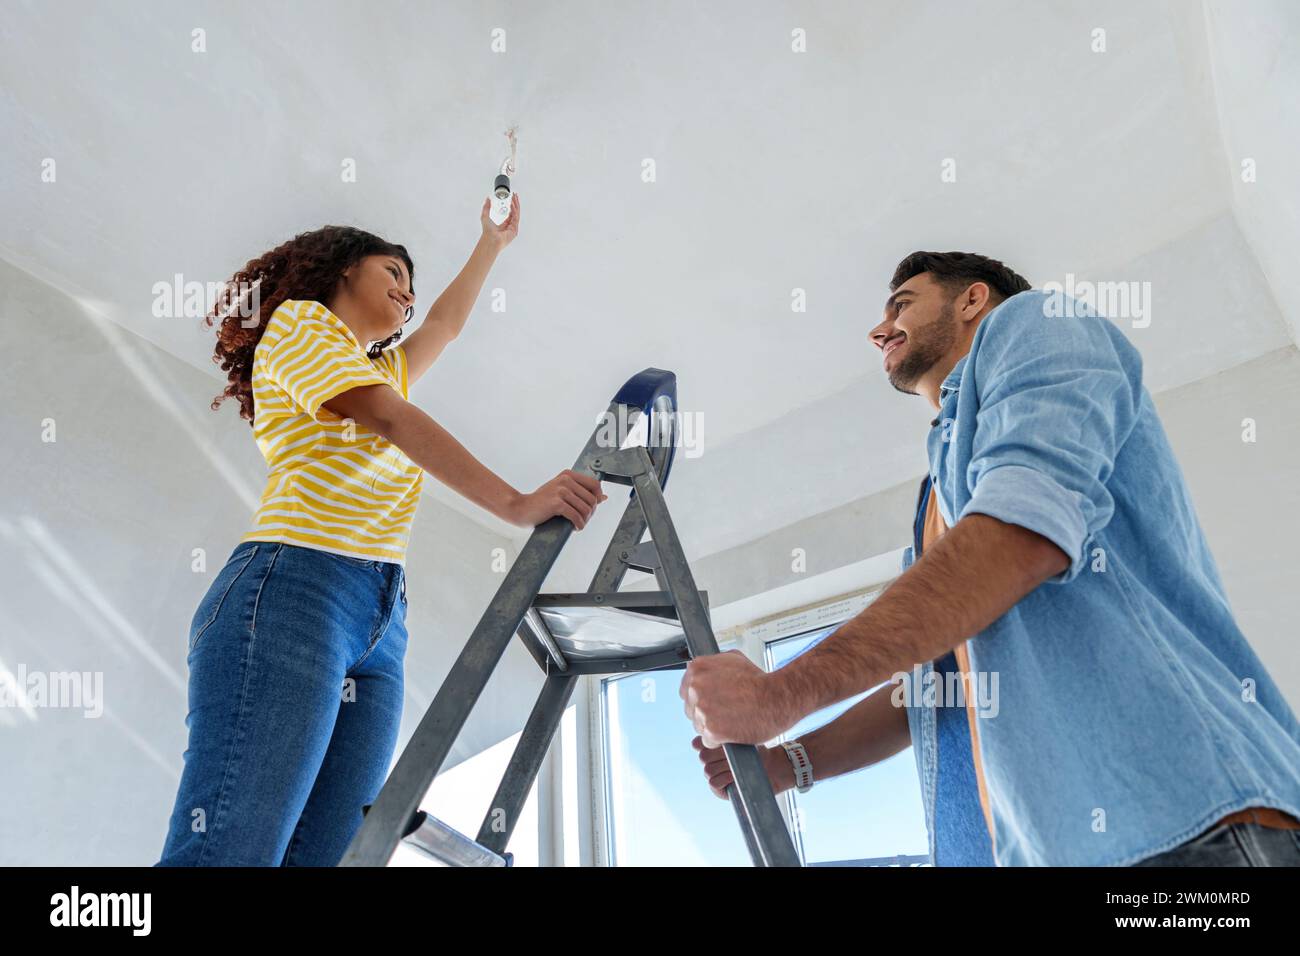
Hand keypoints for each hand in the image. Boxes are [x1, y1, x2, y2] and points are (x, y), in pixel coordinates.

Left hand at [481, 192, 519, 250]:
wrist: (490, 239)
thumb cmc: (488, 232)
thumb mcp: (485, 216)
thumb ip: (486, 207)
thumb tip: (488, 199)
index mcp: (504, 224)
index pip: (510, 213)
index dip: (511, 205)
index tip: (512, 198)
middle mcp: (509, 226)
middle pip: (515, 212)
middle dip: (515, 203)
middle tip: (515, 195)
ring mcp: (513, 228)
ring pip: (516, 214)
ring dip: (516, 205)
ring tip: (514, 198)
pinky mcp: (514, 230)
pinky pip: (516, 218)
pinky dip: (514, 210)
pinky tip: (512, 204)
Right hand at [507, 468, 606, 529]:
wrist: (521, 508)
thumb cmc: (541, 502)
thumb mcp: (562, 493)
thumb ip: (581, 492)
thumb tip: (603, 497)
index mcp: (568, 475)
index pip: (595, 484)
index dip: (598, 498)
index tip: (592, 508)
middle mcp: (565, 480)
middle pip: (592, 499)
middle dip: (590, 513)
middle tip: (582, 520)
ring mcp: (561, 490)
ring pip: (585, 508)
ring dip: (584, 520)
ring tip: (578, 524)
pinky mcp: (557, 503)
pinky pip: (576, 516)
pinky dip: (578, 524)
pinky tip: (575, 528)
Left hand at [679, 649, 799, 747]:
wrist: (777, 697)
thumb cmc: (759, 680)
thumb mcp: (733, 659)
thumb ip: (712, 664)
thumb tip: (702, 670)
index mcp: (697, 669)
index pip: (686, 689)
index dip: (700, 697)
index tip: (711, 701)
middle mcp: (695, 688)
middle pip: (691, 708)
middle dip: (706, 712)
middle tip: (725, 711)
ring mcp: (702, 709)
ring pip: (698, 725)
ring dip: (712, 726)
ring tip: (732, 720)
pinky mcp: (711, 730)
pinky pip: (708, 740)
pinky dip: (719, 740)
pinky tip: (731, 731)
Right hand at [693, 737, 793, 800]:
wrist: (770, 767)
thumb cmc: (755, 752)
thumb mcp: (739, 739)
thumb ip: (724, 735)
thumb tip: (713, 732)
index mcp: (710, 747)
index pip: (697, 743)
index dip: (706, 742)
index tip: (722, 741)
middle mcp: (709, 761)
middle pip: (703, 756)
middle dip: (719, 754)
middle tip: (734, 753)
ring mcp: (713, 775)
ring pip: (708, 770)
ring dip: (724, 766)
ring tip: (737, 765)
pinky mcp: (718, 789)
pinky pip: (713, 782)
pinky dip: (724, 778)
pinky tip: (735, 775)